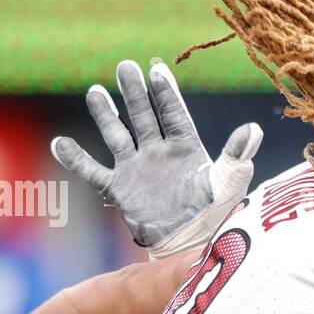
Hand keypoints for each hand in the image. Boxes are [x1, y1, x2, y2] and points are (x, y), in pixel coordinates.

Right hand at [51, 60, 261, 253]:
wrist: (190, 246)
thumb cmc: (214, 215)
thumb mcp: (228, 183)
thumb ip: (236, 155)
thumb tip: (253, 129)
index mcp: (186, 148)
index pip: (174, 114)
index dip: (166, 93)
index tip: (158, 70)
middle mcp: (159, 153)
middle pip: (144, 116)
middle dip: (134, 92)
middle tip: (125, 66)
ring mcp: (138, 169)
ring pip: (117, 135)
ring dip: (106, 114)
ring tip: (95, 91)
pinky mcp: (121, 189)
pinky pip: (93, 171)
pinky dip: (76, 159)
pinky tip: (60, 143)